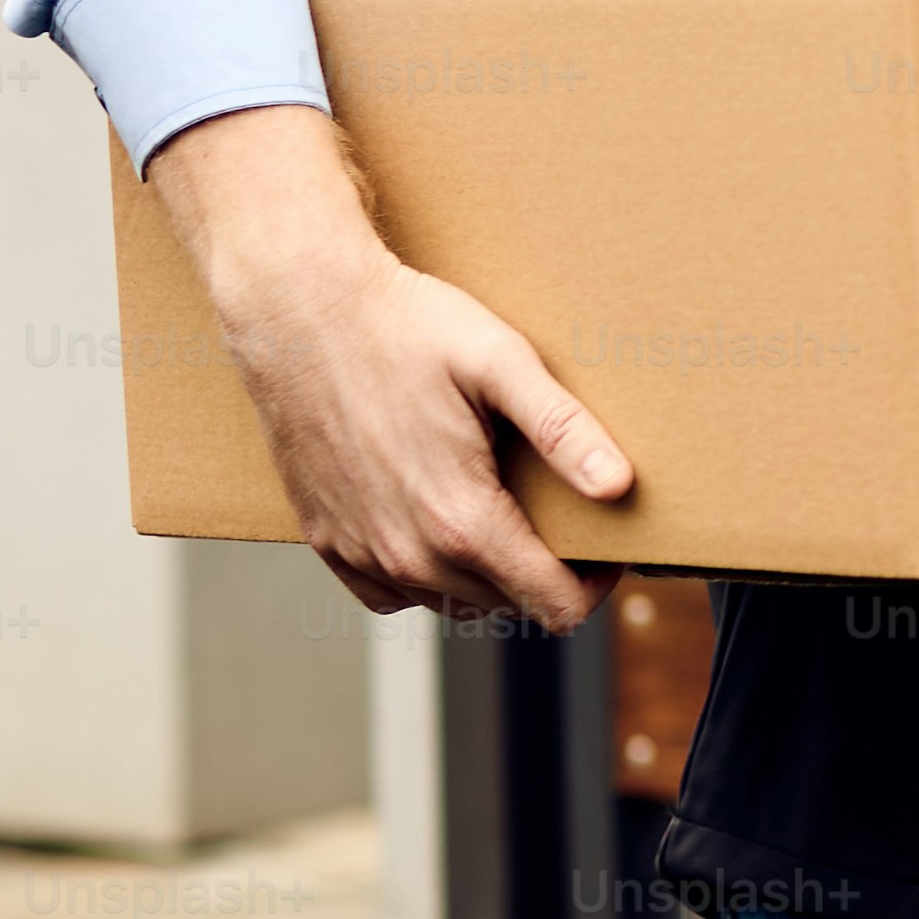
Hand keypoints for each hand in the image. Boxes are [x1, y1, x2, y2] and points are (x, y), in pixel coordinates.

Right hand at [148, 104, 626, 630]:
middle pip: (507, 607)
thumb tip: (619, 487)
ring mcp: (361, 553)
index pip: (554, 605)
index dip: (594, 584)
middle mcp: (407, 555)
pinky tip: (438, 524)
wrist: (299, 312)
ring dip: (486, 576)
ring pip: (449, 604)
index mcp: (461, 521)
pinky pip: (390, 594)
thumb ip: (564, 431)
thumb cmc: (405, 328)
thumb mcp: (502, 364)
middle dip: (544, 572)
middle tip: (557, 512)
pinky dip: (424, 575)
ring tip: (500, 509)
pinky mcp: (325, 540)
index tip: (604, 542)